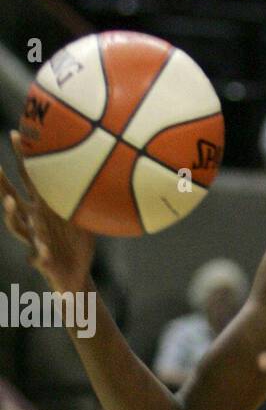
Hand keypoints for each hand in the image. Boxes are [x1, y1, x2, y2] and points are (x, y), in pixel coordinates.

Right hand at [0, 131, 95, 291]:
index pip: (28, 178)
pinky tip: (41, 254)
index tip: (17, 132)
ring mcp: (34, 240)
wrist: (76, 276)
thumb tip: (110, 169)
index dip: (22, 157)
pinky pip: (37, 257)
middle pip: (11, 198)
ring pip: (16, 226)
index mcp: (42, 208)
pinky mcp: (41, 261)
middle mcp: (33, 221)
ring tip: (9, 204)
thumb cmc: (78, 243)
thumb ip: (90, 196)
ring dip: (10, 215)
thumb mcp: (85, 217)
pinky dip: (38, 255)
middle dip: (2, 183)